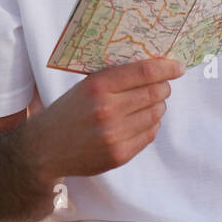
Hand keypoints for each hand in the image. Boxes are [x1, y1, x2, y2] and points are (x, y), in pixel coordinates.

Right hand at [34, 56, 185, 178]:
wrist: (44, 148)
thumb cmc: (68, 111)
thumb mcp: (85, 86)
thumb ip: (115, 78)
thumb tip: (155, 69)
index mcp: (97, 86)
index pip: (144, 72)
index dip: (166, 68)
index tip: (177, 67)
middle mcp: (107, 110)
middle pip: (155, 92)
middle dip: (164, 87)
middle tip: (163, 85)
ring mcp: (114, 135)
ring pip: (156, 114)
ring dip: (158, 106)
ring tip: (148, 104)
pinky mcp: (119, 155)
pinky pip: (150, 134)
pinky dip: (151, 125)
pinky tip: (140, 121)